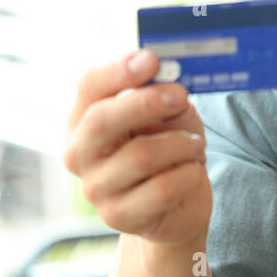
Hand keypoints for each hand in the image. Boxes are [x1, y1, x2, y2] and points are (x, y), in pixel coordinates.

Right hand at [63, 49, 211, 246]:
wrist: (178, 206)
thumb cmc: (169, 149)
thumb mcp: (169, 115)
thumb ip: (162, 95)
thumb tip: (166, 76)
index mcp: (84, 119)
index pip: (89, 87)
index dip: (118, 71)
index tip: (151, 59)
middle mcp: (79, 153)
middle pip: (101, 122)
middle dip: (145, 103)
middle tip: (181, 96)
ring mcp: (96, 188)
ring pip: (140, 156)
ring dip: (181, 145)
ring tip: (197, 145)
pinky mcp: (119, 217)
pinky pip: (162, 188)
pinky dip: (188, 174)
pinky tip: (193, 172)